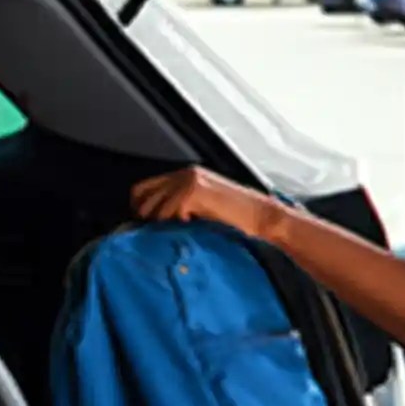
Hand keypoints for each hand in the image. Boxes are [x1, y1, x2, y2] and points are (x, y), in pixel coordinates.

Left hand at [130, 166, 284, 240]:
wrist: (262, 218)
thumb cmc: (239, 219)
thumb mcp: (205, 206)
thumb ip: (181, 205)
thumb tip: (153, 220)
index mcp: (187, 174)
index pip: (143, 188)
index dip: (141, 207)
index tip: (149, 224)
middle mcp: (185, 173)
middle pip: (141, 195)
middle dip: (147, 216)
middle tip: (161, 232)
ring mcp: (188, 181)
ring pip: (153, 207)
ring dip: (163, 223)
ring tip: (181, 231)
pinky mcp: (192, 193)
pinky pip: (167, 214)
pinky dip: (176, 225)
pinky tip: (194, 226)